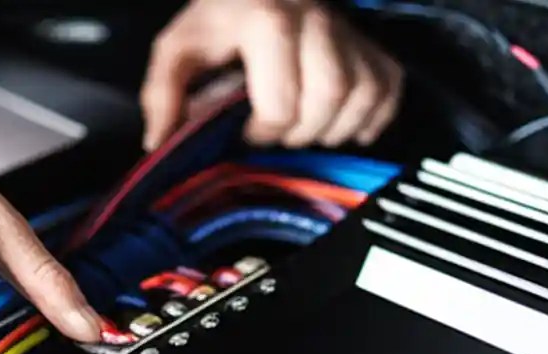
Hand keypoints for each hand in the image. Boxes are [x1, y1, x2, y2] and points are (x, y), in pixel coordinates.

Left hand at [141, 0, 403, 149]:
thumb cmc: (220, 18)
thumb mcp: (180, 48)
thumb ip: (163, 93)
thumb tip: (159, 142)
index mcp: (265, 19)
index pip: (282, 98)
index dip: (265, 130)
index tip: (249, 132)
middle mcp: (314, 17)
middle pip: (329, 94)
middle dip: (302, 130)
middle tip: (278, 133)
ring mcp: (345, 29)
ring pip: (362, 92)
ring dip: (335, 126)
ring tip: (306, 129)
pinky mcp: (368, 41)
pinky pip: (387, 86)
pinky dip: (371, 115)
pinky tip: (342, 123)